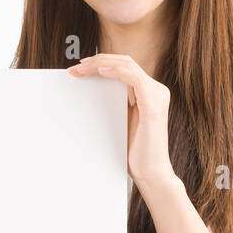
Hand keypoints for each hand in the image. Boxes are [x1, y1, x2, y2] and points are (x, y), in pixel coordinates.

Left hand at [67, 54, 174, 190]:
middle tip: (76, 66)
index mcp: (148, 92)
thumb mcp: (121, 121)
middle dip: (98, 60)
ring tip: (82, 67)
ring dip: (101, 64)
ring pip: (127, 66)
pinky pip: (133, 78)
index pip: (125, 67)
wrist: (150, 173)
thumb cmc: (135, 152)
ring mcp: (157, 96)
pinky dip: (115, 72)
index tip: (80, 67)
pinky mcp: (154, 105)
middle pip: (125, 62)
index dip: (102, 62)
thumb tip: (91, 90)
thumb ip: (114, 104)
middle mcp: (156, 90)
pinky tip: (100, 72)